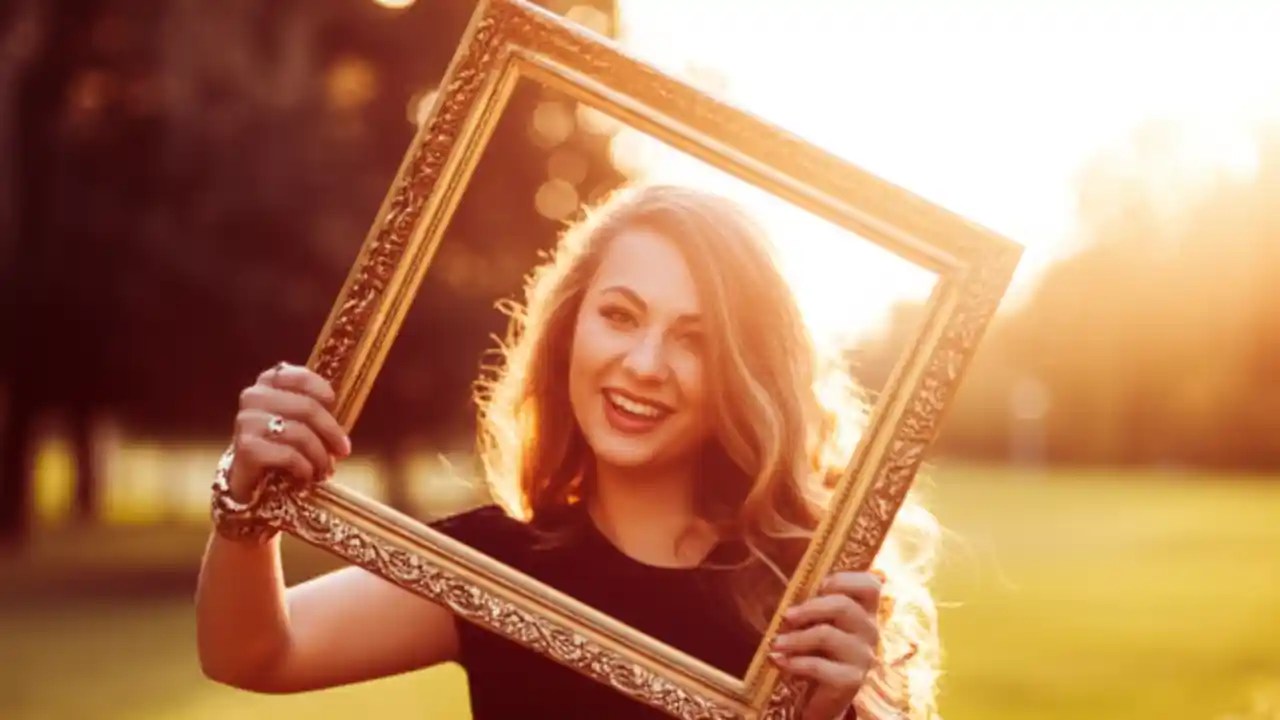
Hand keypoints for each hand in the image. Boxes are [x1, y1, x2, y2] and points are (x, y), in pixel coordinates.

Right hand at [227, 361, 350, 500]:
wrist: (249, 477)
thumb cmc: (281, 444)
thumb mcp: (299, 420)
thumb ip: (315, 407)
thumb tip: (342, 411)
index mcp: (268, 382)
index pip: (300, 377)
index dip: (321, 390)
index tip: (333, 404)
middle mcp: (254, 396)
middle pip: (307, 408)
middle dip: (331, 432)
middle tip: (343, 451)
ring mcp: (247, 421)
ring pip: (300, 433)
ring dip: (319, 456)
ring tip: (324, 469)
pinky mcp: (246, 447)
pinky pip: (289, 455)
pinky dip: (304, 468)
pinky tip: (306, 476)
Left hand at [771, 571, 882, 719]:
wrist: (824, 698)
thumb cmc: (820, 652)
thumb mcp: (819, 625)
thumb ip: (815, 607)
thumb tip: (789, 591)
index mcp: (865, 611)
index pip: (870, 585)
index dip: (843, 580)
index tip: (819, 586)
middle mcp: (870, 631)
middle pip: (843, 606)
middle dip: (809, 608)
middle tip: (786, 616)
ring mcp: (863, 657)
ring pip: (827, 635)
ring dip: (795, 637)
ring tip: (775, 643)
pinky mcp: (851, 681)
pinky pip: (818, 665)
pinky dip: (794, 662)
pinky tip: (778, 661)